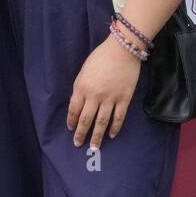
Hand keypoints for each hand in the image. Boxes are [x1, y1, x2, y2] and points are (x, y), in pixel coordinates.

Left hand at [66, 33, 140, 149]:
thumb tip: (79, 103)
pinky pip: (118, 117)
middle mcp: (94, 96)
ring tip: (94, 147)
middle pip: (86, 119)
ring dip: (97, 136)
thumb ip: (80, 87)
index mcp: (82, 87)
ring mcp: (110, 98)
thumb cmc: (101, 57)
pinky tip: (111, 135)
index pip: (74, 110)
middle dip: (81, 133)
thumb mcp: (84, 71)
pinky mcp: (124, 98)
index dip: (72, 121)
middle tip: (78, 144)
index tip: (71, 129)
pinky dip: (115, 128)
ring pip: (102, 122)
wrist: (122, 50)